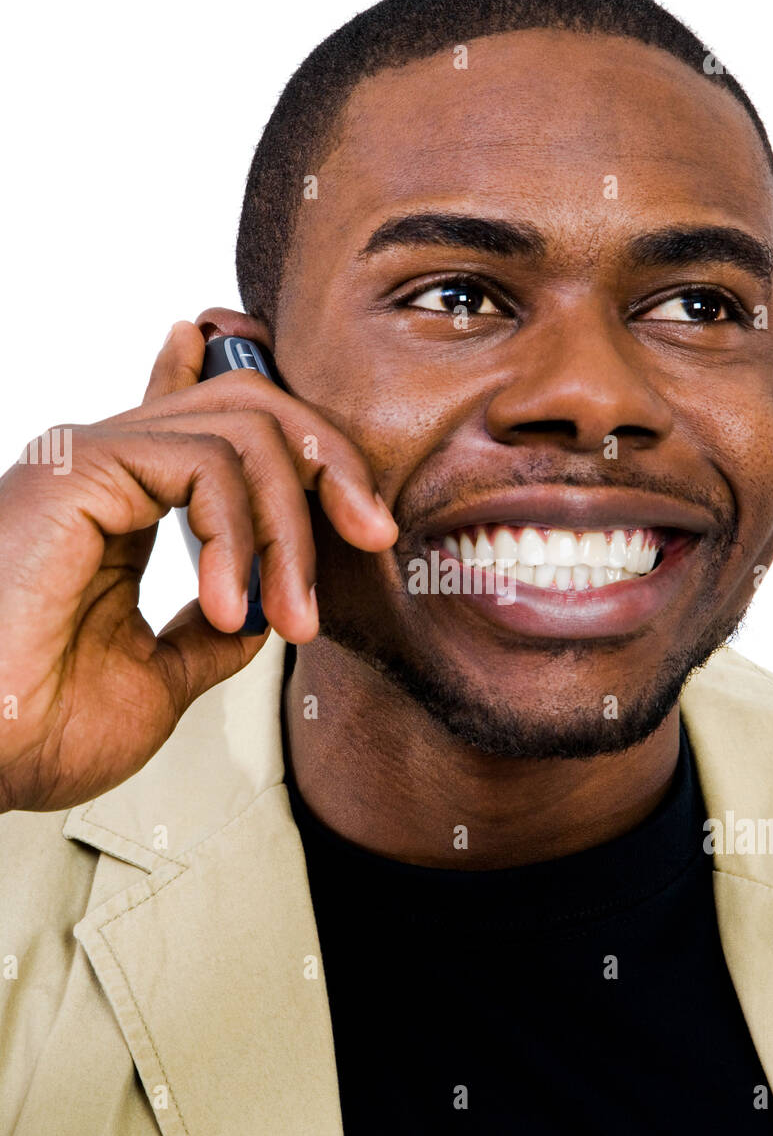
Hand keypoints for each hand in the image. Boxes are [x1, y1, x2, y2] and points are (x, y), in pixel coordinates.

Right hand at [0, 319, 396, 811]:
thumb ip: (216, 633)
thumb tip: (266, 610)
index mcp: (116, 508)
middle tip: (373, 532)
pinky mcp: (80, 467)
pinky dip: (241, 532)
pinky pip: (206, 462)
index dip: (281, 415)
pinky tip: (227, 603)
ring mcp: (92, 460)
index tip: (346, 464)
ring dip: (292, 525)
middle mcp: (104, 469)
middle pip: (249, 407)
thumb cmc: (37, 728)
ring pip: (244, 429)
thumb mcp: (163, 677)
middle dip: (329, 461)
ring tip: (291, 614)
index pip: (205, 425)